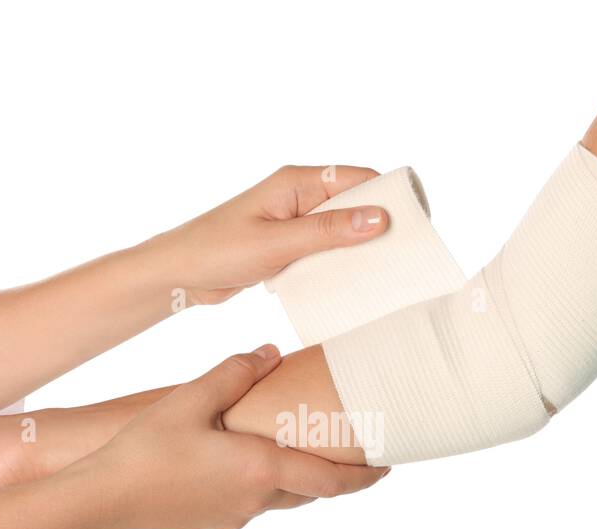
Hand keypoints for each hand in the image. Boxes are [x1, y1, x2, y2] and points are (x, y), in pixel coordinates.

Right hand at [71, 344, 388, 528]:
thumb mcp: (189, 401)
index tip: (388, 467)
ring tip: (304, 454)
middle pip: (311, 492)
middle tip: (356, 455)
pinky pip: (252, 504)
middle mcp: (254, 500)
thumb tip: (268, 353)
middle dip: (336, 477)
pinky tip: (245, 464)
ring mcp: (232, 517)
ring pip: (281, 499)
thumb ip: (232, 374)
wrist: (100, 502)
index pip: (332, 481)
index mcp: (260, 470)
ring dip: (299, 481)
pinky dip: (265, 486)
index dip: (365, 477)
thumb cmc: (143, 451)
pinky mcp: (211, 523)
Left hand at [162, 165, 390, 304]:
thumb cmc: (217, 250)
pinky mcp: (287, 245)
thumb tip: (379, 217)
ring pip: (341, 228)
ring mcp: (293, 221)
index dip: (390, 196)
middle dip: (380, 223)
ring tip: (387, 269)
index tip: (418, 219)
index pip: (358, 178)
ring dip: (360, 246)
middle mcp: (298, 196)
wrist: (178, 274)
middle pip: (354, 202)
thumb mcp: (278, 243)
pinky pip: (324, 248)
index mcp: (297, 182)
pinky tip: (354, 281)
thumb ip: (328, 231)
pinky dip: (340, 262)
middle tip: (407, 251)